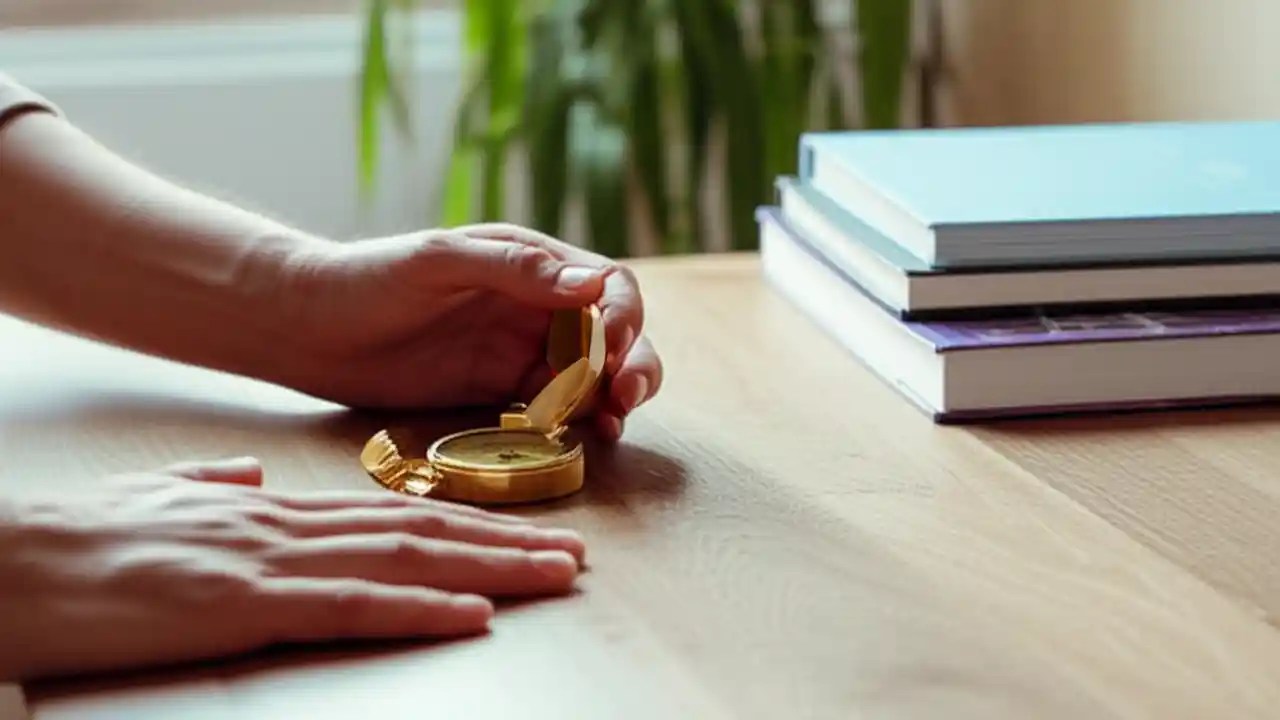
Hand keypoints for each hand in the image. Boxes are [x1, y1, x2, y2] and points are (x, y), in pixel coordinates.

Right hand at [0, 457, 584, 681]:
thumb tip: (253, 483)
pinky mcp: (240, 604)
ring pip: (405, 562)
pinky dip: (418, 610)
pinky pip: (349, 608)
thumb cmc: (79, 543)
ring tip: (556, 575)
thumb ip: (215, 490)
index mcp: (274, 511)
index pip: (395, 512)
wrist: (9, 558)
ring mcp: (268, 562)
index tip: (527, 529)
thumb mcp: (160, 502)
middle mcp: (288, 527)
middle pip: (421, 531)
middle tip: (577, 551)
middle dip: (507, 541)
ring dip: (491, 569)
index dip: (471, 519)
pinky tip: (471, 614)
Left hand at [276, 223, 662, 440]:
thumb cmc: (368, 278)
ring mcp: (520, 352)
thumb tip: (595, 283)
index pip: (608, 286)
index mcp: (532, 262)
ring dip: (612, 397)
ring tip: (611, 424)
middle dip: (634, 364)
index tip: (611, 351)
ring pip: (592, 376)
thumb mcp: (441, 261)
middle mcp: (537, 306)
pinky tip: (579, 438)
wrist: (307, 327)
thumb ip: (516, 270)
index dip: (621, 319)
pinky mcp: (499, 393)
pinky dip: (575, 423)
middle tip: (627, 398)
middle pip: (614, 335)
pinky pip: (554, 409)